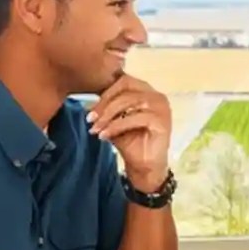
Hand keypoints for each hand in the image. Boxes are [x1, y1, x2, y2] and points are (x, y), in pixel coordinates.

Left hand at [86, 75, 171, 190]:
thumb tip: (86, 104)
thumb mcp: (113, 123)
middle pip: (126, 86)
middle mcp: (156, 96)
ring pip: (129, 100)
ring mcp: (161, 107)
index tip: (90, 111)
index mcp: (146, 92)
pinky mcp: (162, 121)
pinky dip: (116, 126)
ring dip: (108, 115)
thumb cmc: (132, 144)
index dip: (105, 93)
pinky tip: (105, 136)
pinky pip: (135, 117)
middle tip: (90, 119)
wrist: (144, 168)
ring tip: (96, 129)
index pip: (123, 81)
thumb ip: (105, 110)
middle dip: (104, 103)